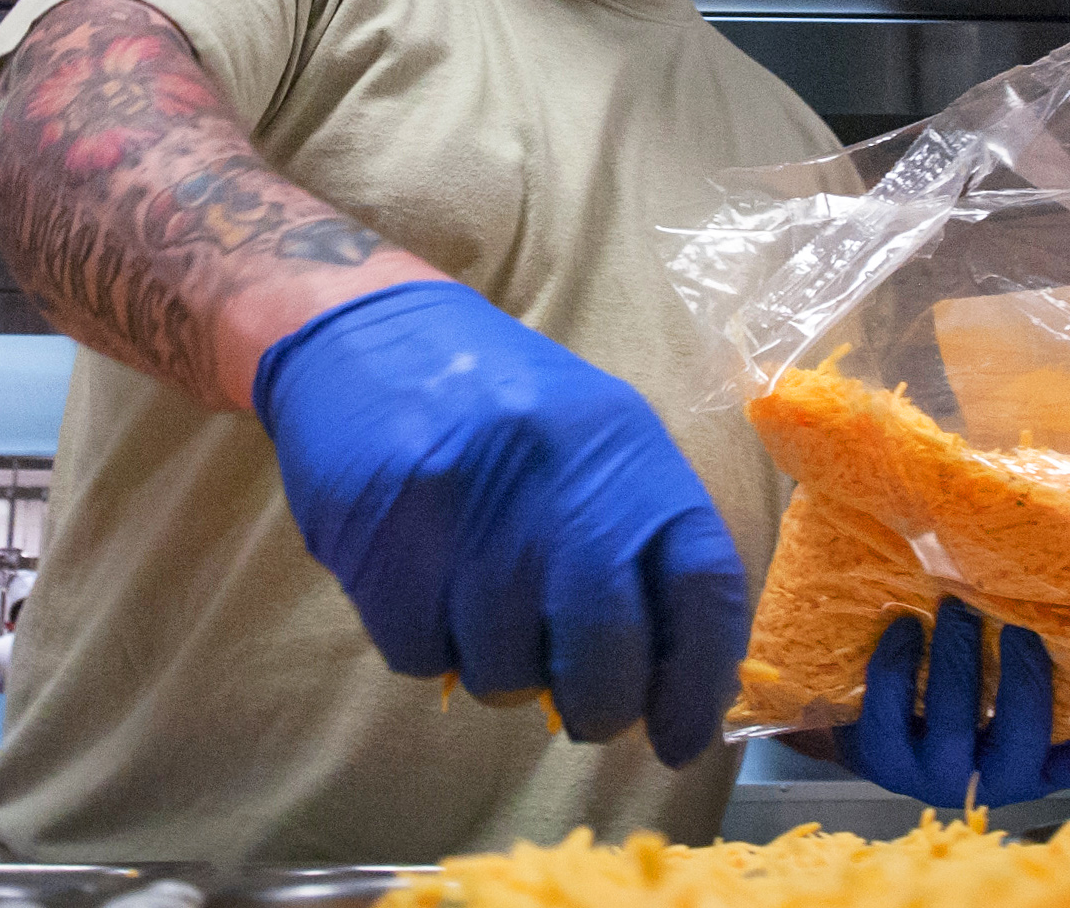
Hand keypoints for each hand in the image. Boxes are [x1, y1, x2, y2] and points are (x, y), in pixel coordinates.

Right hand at [254, 280, 749, 766]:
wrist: (366, 333)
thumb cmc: (498, 398)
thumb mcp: (593, 439)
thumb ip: (636, 539)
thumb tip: (666, 677)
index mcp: (627, 453)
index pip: (703, 589)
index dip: (698, 683)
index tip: (678, 736)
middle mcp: (557, 482)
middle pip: (606, 658)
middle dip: (599, 708)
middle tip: (582, 707)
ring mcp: (469, 514)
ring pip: (508, 672)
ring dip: (503, 670)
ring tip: (486, 612)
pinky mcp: (385, 541)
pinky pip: (422, 655)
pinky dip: (428, 646)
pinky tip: (427, 590)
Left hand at [834, 597, 1069, 807]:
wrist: (866, 729)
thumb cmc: (950, 700)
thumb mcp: (1004, 696)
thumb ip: (1046, 669)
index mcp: (1037, 765)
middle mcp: (994, 776)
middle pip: (1022, 733)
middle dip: (1023, 671)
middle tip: (1020, 615)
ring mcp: (937, 773)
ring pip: (954, 719)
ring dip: (959, 653)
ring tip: (957, 601)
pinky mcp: (884, 757)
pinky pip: (890, 708)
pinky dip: (898, 662)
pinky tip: (905, 625)